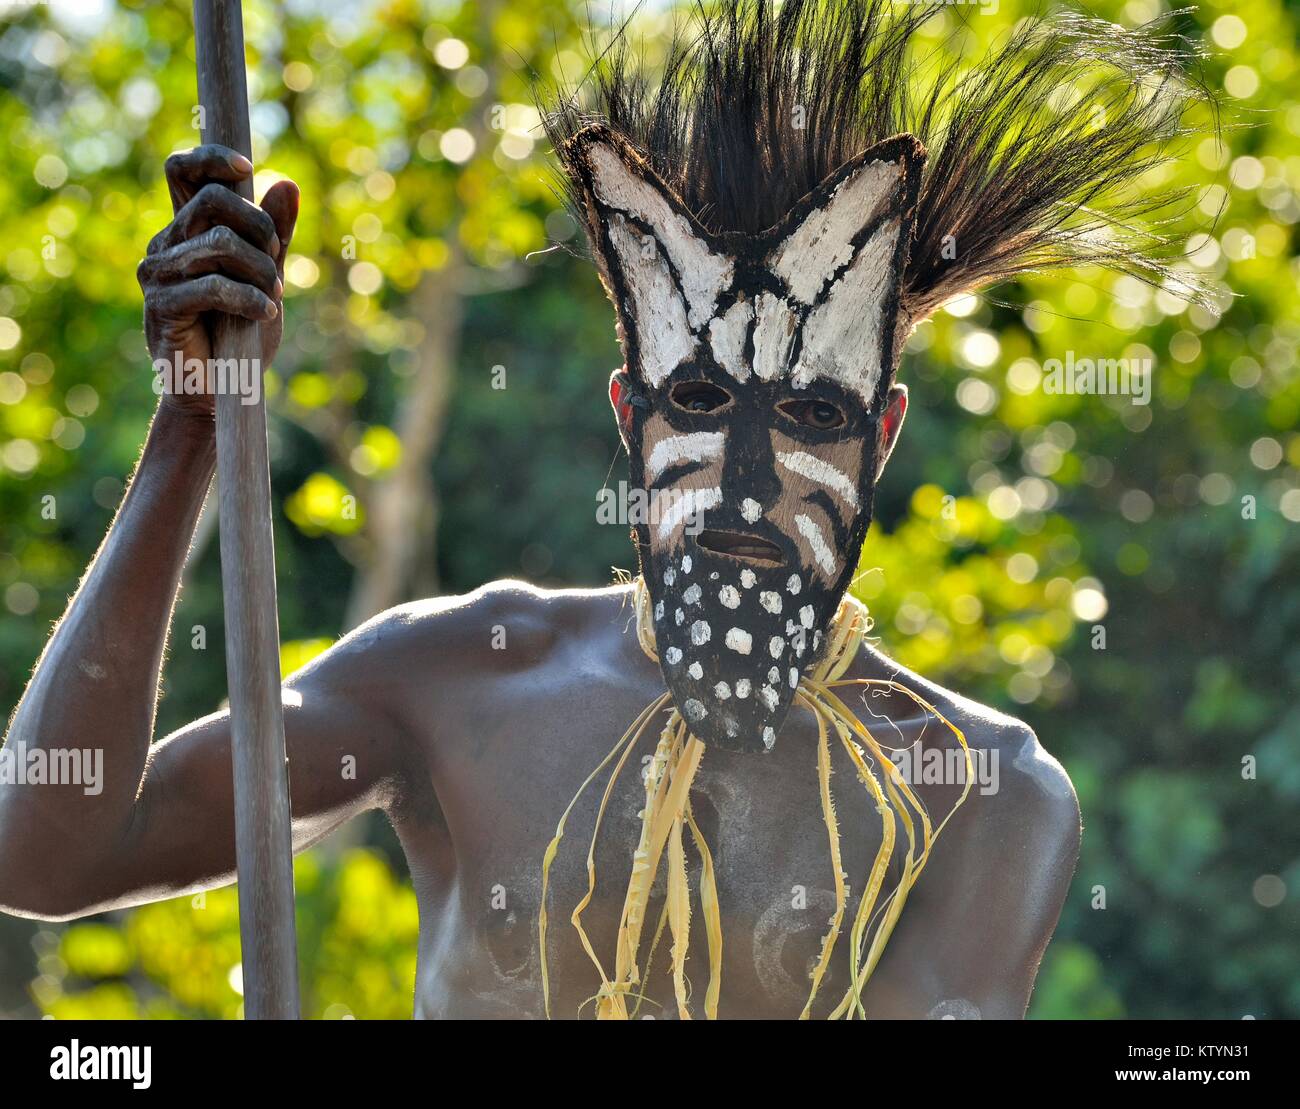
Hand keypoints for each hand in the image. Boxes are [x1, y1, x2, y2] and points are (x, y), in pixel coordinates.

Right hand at [137, 144, 298, 417]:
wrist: (222, 389)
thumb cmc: (241, 334)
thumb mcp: (267, 277)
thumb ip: (275, 234)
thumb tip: (288, 183)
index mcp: (187, 230)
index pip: (184, 169)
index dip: (212, 159)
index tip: (246, 168)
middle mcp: (166, 243)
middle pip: (213, 200)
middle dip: (259, 226)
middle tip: (276, 259)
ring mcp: (158, 273)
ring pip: (219, 243)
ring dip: (260, 272)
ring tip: (272, 298)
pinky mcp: (162, 305)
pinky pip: (213, 285)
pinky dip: (249, 298)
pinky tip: (265, 313)